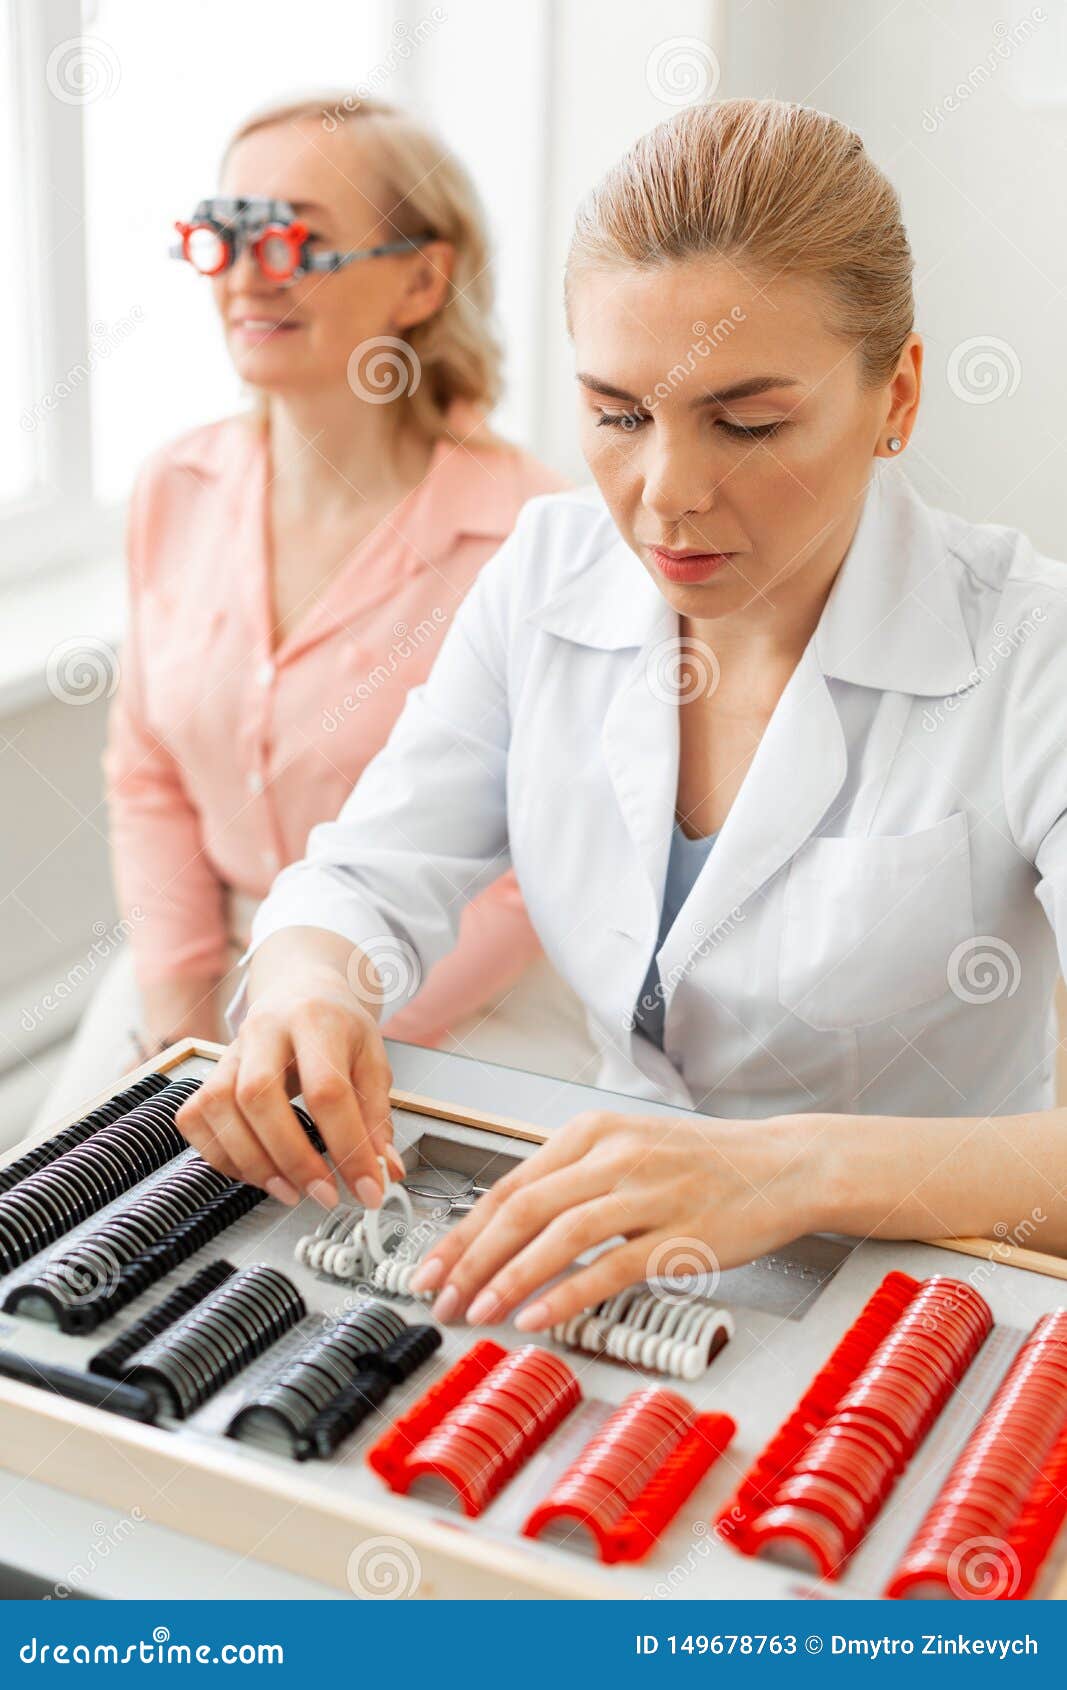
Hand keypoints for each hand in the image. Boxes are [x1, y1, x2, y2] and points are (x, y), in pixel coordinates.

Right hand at [175, 960, 402, 1209]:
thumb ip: (377, 1116)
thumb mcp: (372, 1060)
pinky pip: (195, 1117)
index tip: (367, 1189)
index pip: (327, 1089)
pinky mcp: (210, 1072)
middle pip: (258, 1095)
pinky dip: (221, 1155)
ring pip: (219, 1106)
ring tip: (291, 1191)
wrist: (301, 989)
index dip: (348, 1146)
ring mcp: (231, 1050)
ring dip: (254, 1162)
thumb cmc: (337, 1026)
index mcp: (315, 1020)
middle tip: (325, 1194)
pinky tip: (256, 1171)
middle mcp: (265, 1030)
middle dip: (293, 1157)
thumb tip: (383, 1171)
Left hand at [409, 1109, 827, 1329]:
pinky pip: (609, 1266)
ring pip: (558, 1235)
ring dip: (509, 1277)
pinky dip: (567, 1293)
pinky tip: (538, 1318)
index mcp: (593, 1132)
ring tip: (479, 1311)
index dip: (463, 1231)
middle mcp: (614, 1155)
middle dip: (471, 1258)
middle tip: (440, 1297)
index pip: (510, 1184)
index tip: (431, 1267)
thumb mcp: (629, 1149)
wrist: (783, 1165)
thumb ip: (572, 1180)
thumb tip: (507, 1227)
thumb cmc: (704, 1163)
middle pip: (523, 1208)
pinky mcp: (678, 1233)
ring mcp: (647, 1193)